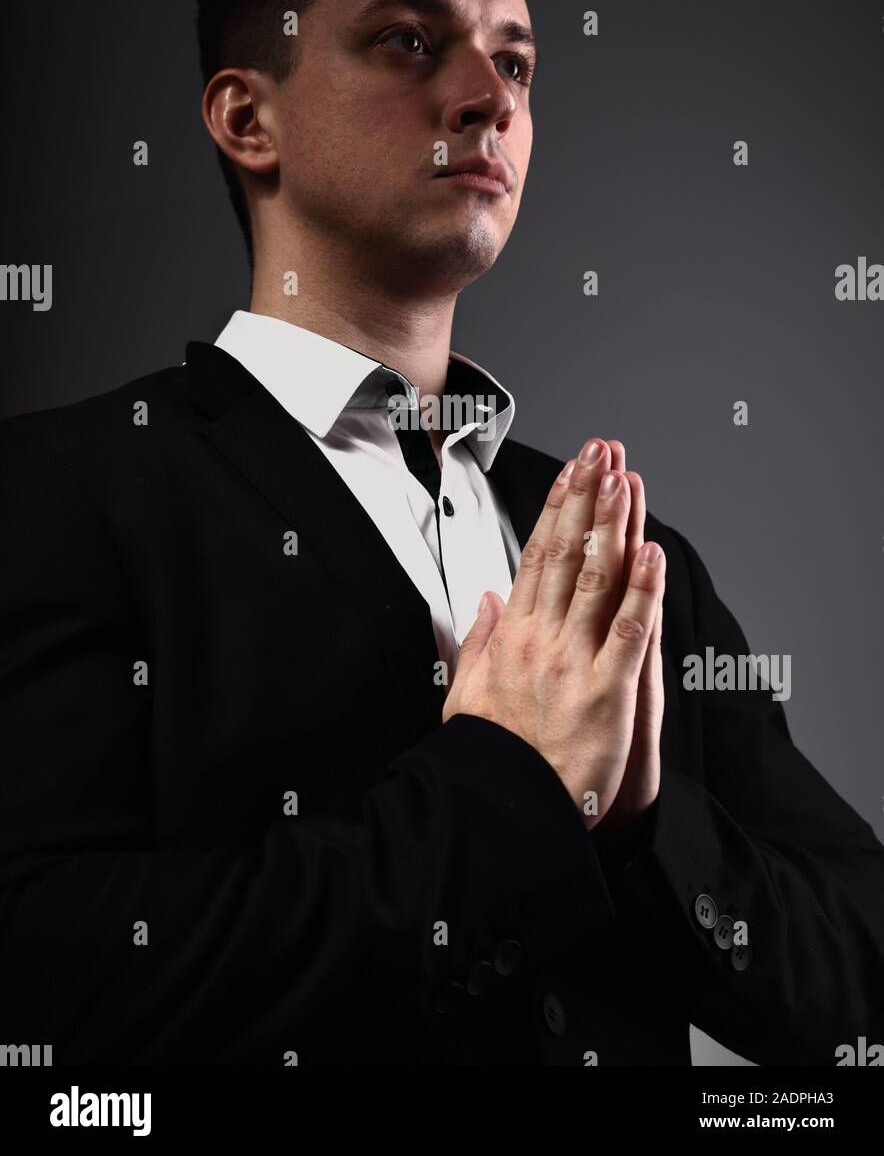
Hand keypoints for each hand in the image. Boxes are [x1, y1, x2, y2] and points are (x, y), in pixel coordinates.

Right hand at [442, 438, 664, 824]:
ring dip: (612, 525)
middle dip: (585, 497)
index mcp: (511, 637)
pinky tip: (652, 553)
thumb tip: (487, 597)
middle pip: (567, 554)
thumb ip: (478, 640)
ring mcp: (575, 664)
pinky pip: (629, 633)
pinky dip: (642, 592)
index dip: (556, 509)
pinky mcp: (608, 694)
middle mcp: (542, 640)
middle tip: (600, 451)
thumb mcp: (466, 693)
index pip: (536, 556)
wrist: (502, 808)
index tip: (570, 471)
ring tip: (624, 479)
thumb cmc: (489, 754)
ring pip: (597, 581)